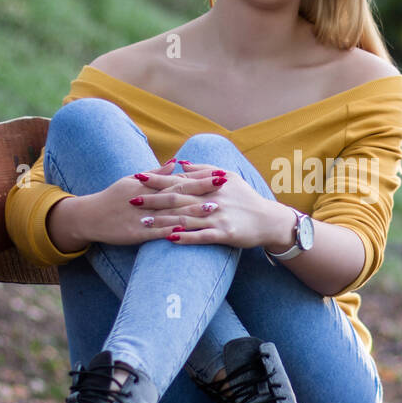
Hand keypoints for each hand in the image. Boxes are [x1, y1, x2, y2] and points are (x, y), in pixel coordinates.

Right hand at [76, 159, 224, 245]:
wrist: (89, 216)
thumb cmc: (113, 197)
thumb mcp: (131, 180)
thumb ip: (155, 174)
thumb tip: (175, 162)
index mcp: (148, 186)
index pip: (179, 180)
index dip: (200, 177)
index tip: (218, 173)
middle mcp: (147, 199)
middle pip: (179, 193)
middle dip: (202, 189)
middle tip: (223, 185)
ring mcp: (142, 216)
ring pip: (171, 213)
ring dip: (193, 211)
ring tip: (213, 209)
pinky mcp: (135, 233)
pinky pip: (156, 233)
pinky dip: (171, 232)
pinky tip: (186, 233)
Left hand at [140, 160, 276, 248]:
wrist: (269, 220)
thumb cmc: (247, 198)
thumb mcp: (229, 177)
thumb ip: (204, 170)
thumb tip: (181, 163)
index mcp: (211, 185)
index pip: (179, 180)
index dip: (158, 179)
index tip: (139, 177)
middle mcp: (213, 199)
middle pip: (178, 199)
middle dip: (154, 200)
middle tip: (132, 201)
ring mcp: (218, 217)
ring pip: (186, 218)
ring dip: (163, 221)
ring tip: (143, 223)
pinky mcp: (225, 234)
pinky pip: (202, 237)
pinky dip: (186, 237)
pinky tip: (170, 239)